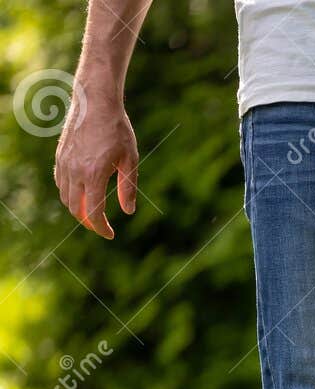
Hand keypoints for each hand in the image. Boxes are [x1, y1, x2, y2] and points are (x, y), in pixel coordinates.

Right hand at [54, 85, 137, 238]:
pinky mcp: (60, 157)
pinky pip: (60, 183)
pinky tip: (81, 195)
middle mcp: (75, 171)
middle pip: (76, 209)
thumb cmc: (118, 130)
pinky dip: (69, 194)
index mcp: (94, 174)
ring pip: (65, 197)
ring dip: (77, 209)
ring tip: (92, 213)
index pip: (94, 212)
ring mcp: (64, 164)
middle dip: (89, 222)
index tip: (110, 235)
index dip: (101, 228)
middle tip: (102, 227)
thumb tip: (128, 211)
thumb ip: (129, 188)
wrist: (95, 103)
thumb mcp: (130, 160)